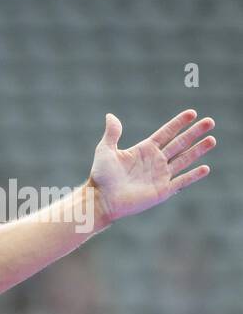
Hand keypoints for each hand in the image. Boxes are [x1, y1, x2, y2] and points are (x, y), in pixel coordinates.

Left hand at [87, 110, 214, 222]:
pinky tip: (205, 168)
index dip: (179, 123)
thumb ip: (112, 134)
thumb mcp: (105, 151)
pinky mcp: (162, 191)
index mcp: (145, 150)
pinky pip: (181, 182)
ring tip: (212, 140)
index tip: (192, 113)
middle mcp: (155, 161)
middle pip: (180, 143)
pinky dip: (193, 176)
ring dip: (198, 150)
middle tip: (210, 122)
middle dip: (195, 133)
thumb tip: (110, 116)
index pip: (166, 133)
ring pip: (184, 160)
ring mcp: (160, 176)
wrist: (101, 200)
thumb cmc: (101, 176)